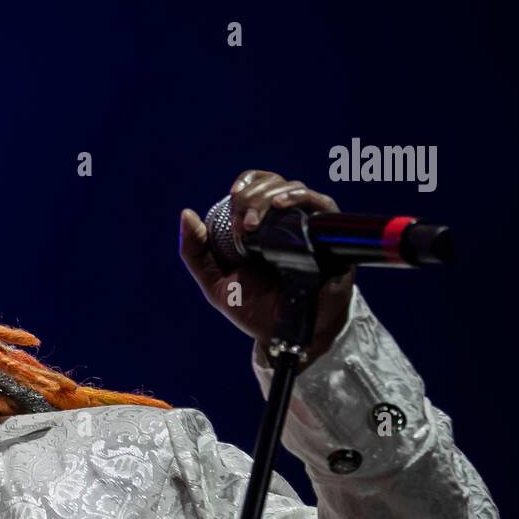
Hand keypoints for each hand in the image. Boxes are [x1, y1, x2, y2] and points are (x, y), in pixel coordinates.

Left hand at [178, 170, 354, 365]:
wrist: (283, 336)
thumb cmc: (253, 309)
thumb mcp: (215, 282)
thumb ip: (195, 252)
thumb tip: (186, 213)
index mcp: (261, 226)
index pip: (259, 184)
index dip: (247, 182)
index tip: (233, 195)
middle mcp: (287, 222)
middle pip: (274, 183)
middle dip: (252, 197)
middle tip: (243, 222)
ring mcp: (310, 228)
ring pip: (295, 189)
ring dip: (270, 197)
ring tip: (255, 220)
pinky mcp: (331, 239)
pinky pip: (323, 206)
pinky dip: (302, 198)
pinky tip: (281, 205)